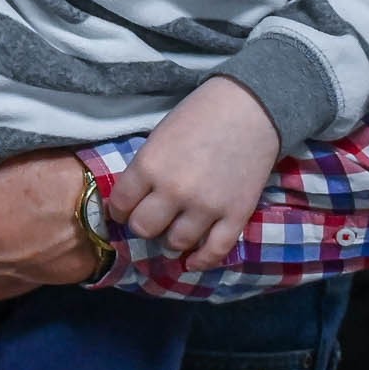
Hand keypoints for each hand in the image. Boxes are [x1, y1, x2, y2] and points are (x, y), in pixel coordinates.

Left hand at [107, 77, 278, 271]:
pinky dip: (201, 261)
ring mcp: (206, 207)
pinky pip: (214, 251)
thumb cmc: (199, 115)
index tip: (124, 210)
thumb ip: (145, 170)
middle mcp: (174, 191)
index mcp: (149, 166)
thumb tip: (132, 200)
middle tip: (151, 217)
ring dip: (172, 239)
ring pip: (176, 243)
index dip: (118, 210)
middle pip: (144, 229)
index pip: (119, 205)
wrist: (250, 108)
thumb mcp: (159, 138)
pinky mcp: (235, 216)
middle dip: (144, 225)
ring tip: (175, 229)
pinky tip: (191, 261)